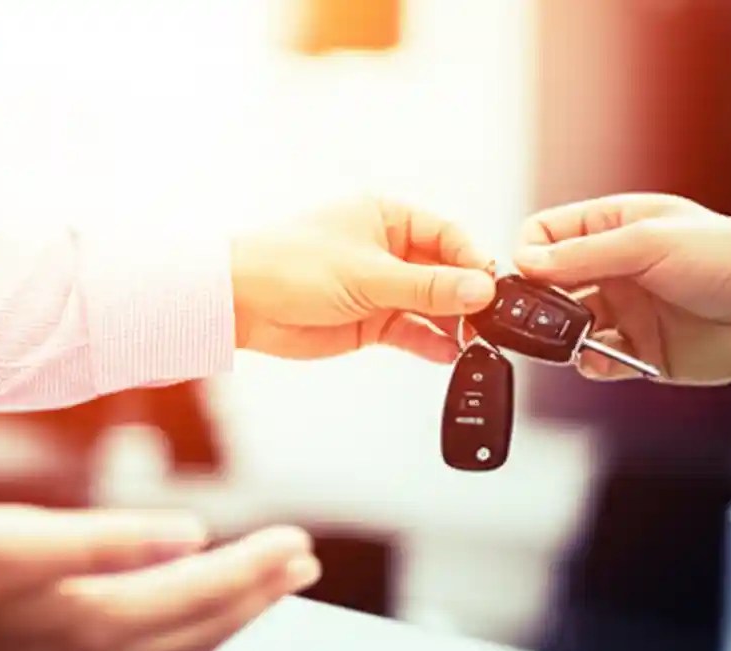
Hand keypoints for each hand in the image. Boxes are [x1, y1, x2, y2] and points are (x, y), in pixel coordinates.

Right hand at [0, 506, 318, 650]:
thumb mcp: (13, 541)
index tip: (298, 540)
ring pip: (184, 649)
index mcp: (98, 619)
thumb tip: (189, 532)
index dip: (253, 567)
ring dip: (232, 619)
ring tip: (267, 592)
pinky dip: (191, 641)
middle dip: (259, 594)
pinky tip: (190, 626)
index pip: (201, 591)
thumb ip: (106, 540)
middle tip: (303, 562)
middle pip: (204, 626)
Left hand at [231, 197, 496, 362]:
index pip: (448, 235)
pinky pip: (411, 331)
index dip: (471, 261)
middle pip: (444, 273)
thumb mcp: (367, 275)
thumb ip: (427, 287)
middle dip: (464, 297)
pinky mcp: (369, 321)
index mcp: (387, 217)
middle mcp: (387, 250)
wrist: (241, 302)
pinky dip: (429, 342)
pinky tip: (446, 353)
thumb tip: (479, 289)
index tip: (490, 287)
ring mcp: (379, 287)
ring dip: (450, 324)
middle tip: (485, 320)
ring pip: (430, 306)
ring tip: (470, 342)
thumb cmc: (287, 265)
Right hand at [512, 193, 730, 383]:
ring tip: (572, 340)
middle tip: (535, 316)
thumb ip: (585, 254)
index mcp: (616, 226)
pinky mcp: (638, 351)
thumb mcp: (650, 243)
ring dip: (561, 335)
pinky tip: (600, 360)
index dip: (530, 252)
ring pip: (567, 326)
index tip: (528, 274)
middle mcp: (615, 268)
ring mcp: (626, 310)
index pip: (547, 233)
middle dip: (538, 301)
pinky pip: (595, 361)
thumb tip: (528, 262)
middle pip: (549, 283)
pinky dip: (590, 363)